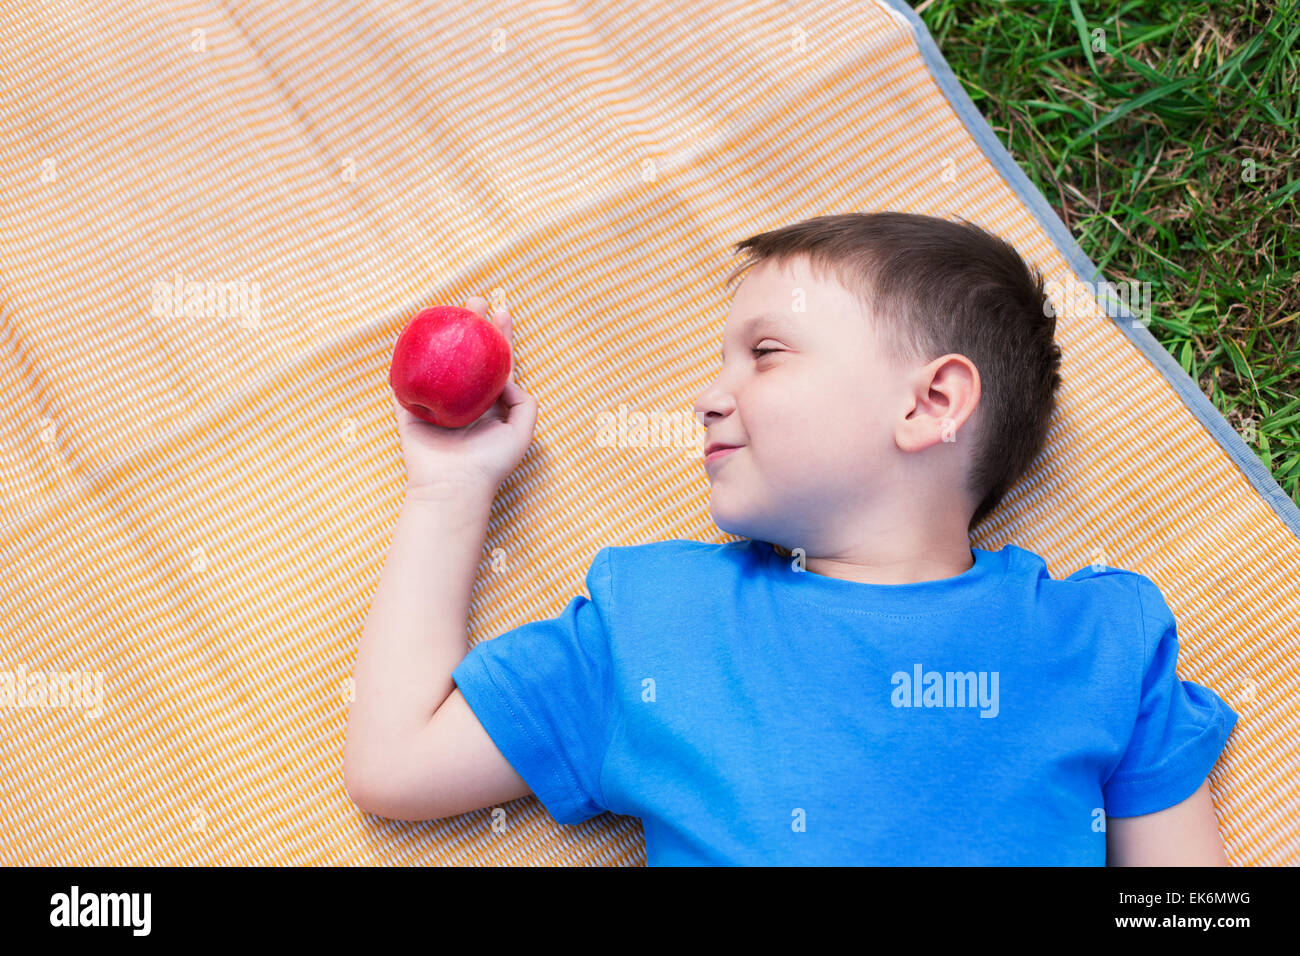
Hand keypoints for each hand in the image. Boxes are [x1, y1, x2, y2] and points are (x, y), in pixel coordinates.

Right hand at [390, 295, 538, 494]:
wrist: (453, 487)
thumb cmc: (489, 464)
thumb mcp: (522, 432)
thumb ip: (524, 402)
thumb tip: (508, 378)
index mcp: (487, 404)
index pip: (495, 363)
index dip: (499, 338)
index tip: (502, 313)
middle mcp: (461, 400)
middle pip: (466, 354)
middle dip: (471, 326)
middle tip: (474, 301)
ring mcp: (434, 404)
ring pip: (436, 361)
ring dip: (440, 333)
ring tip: (447, 309)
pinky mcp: (411, 411)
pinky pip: (406, 379)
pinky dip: (406, 358)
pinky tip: (412, 334)